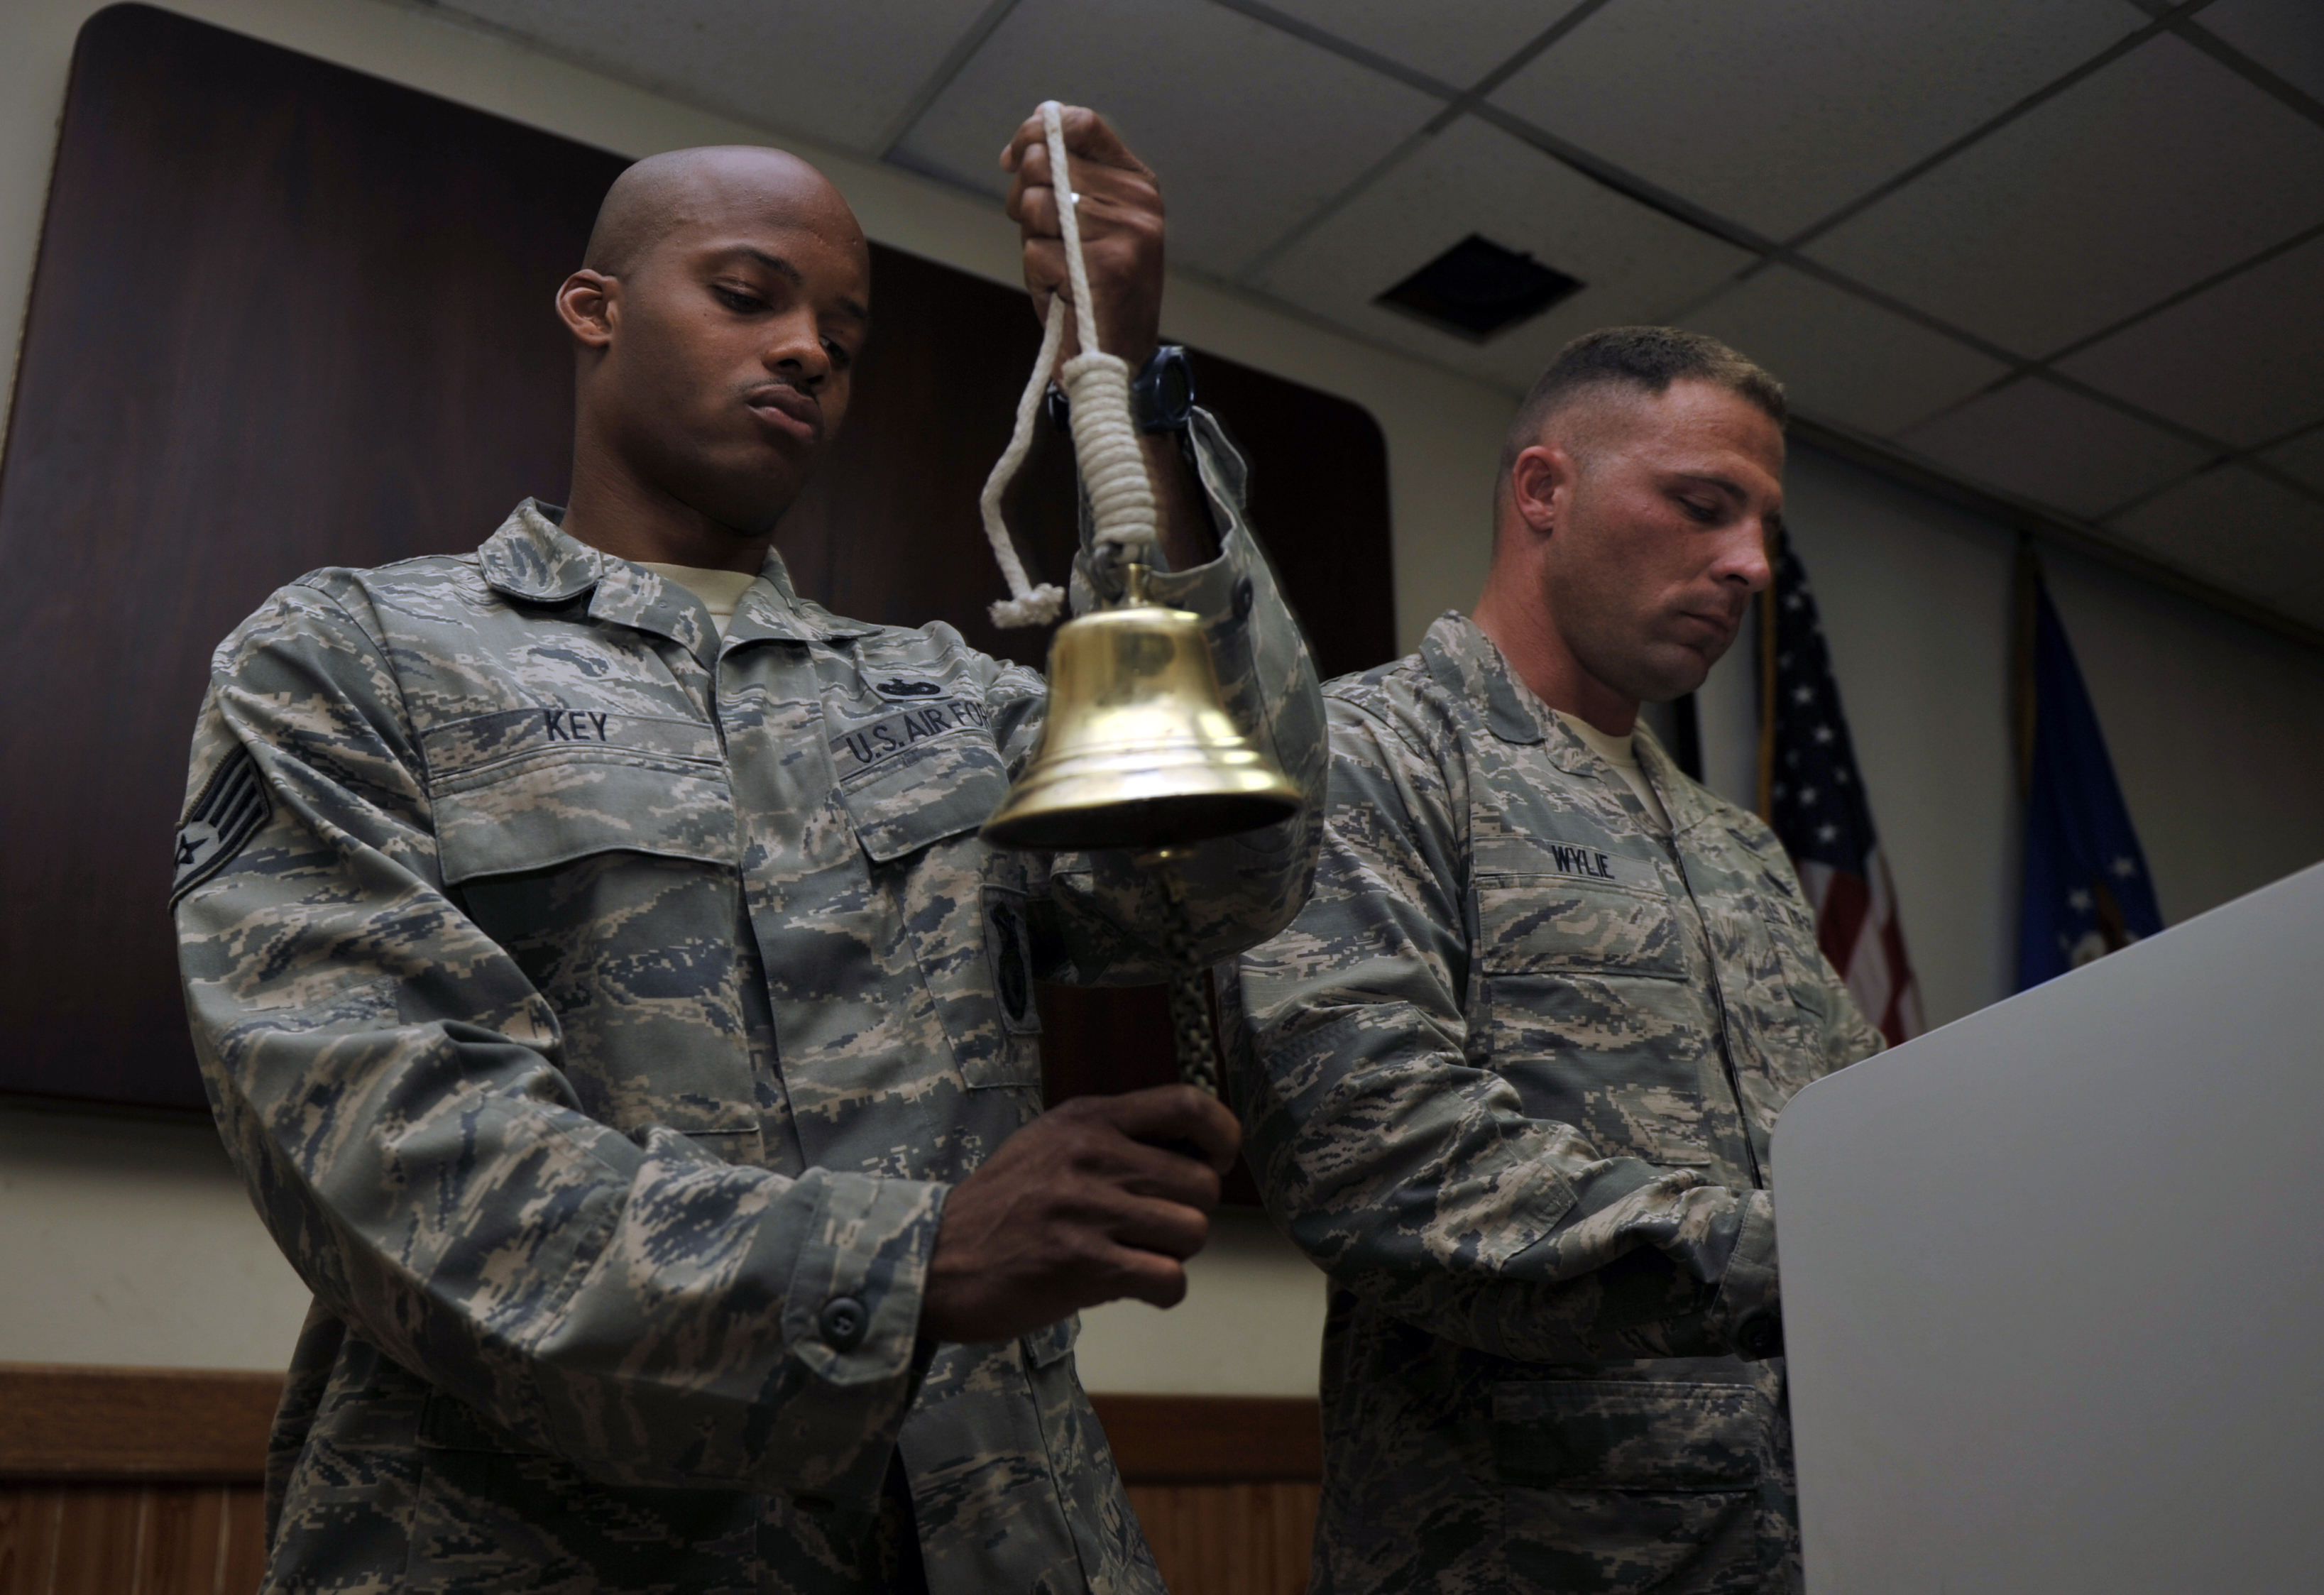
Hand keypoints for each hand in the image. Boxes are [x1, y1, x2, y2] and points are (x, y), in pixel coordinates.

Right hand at [919, 1084, 1238, 1343]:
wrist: (934, 1260)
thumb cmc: (1000, 1206)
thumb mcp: (1050, 1144)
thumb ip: (1112, 1138)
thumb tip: (1189, 1151)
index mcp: (1089, 1119)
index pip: (1189, 1104)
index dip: (1220, 1137)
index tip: (1211, 1163)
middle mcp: (1093, 1155)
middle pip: (1201, 1184)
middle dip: (1188, 1214)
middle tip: (1153, 1228)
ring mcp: (1089, 1209)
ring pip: (1193, 1233)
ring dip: (1173, 1254)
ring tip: (1134, 1255)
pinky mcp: (1084, 1263)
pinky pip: (1170, 1279)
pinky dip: (1162, 1291)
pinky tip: (1132, 1286)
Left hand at [1002, 105, 1164, 368]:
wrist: (1116, 361)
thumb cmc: (1092, 291)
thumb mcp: (1086, 225)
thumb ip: (1065, 180)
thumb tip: (1022, 146)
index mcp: (1137, 183)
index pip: (1080, 124)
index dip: (1034, 132)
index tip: (1011, 158)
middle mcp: (1138, 202)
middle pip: (1045, 161)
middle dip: (1023, 197)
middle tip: (1039, 234)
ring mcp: (1126, 233)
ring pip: (1035, 205)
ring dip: (1033, 242)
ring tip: (1059, 270)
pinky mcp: (1105, 267)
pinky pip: (1036, 252)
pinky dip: (1038, 279)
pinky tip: (1063, 295)